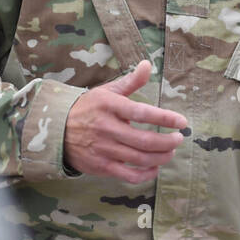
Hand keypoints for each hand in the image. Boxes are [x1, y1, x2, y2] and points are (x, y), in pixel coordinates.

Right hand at [63, 60, 187, 183]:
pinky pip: (129, 175)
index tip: (182, 122)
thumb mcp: (107, 91)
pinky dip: (146, 174)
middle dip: (167, 141)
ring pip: (140, 159)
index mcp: (109, 106)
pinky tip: (155, 167)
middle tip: (179, 139)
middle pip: (144, 140)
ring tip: (170, 152)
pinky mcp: (101, 167)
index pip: (141, 112)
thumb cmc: (88, 109)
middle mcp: (106, 128)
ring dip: (161, 157)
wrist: (57, 131)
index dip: (165, 118)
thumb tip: (148, 64)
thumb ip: (131, 81)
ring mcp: (104, 149)